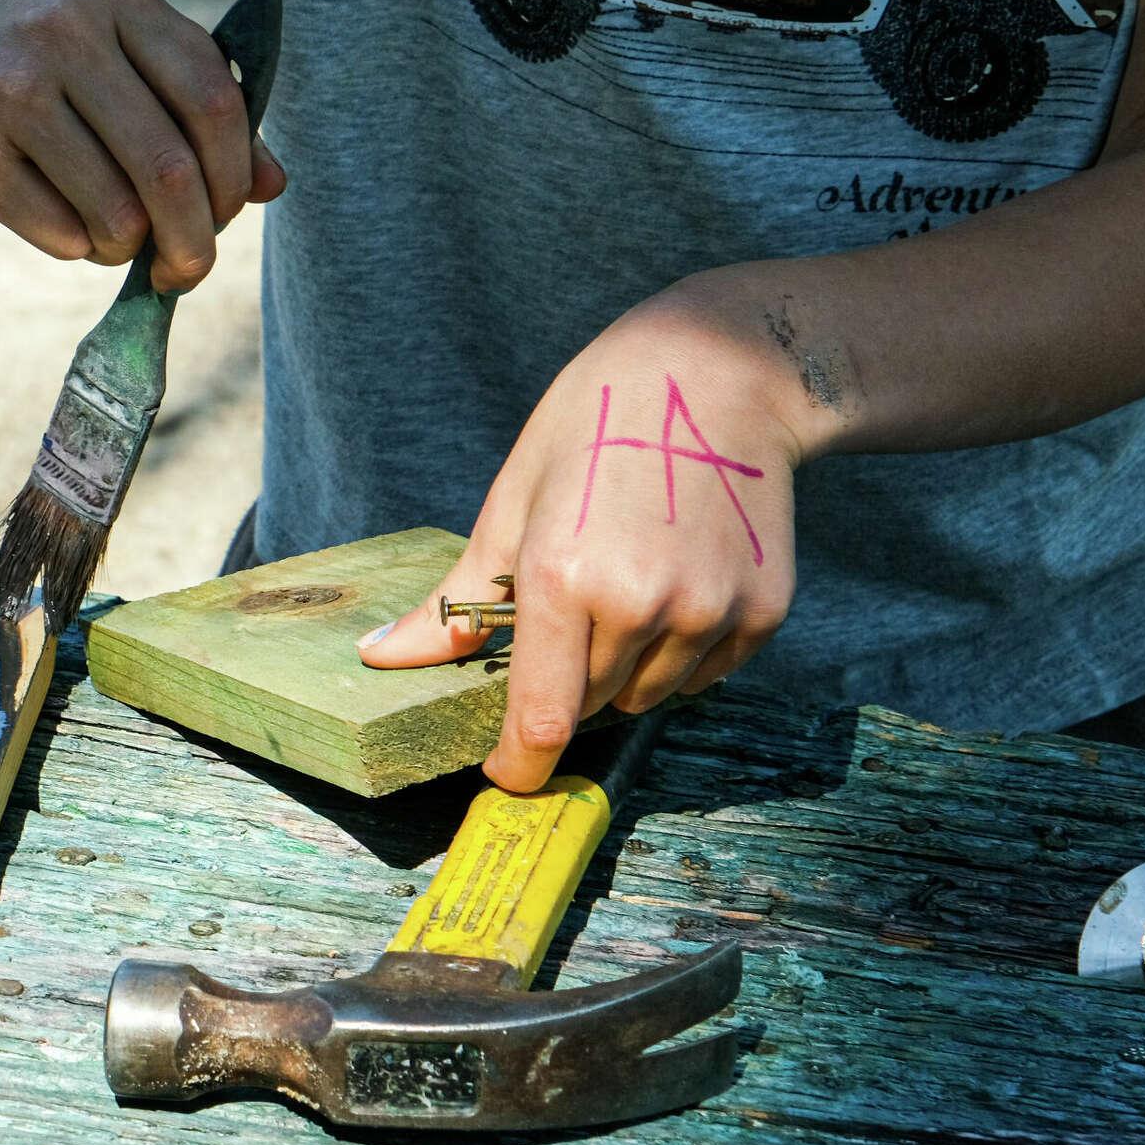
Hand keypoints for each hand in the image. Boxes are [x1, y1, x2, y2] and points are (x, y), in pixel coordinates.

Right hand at [0, 0, 283, 290]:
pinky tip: (63, 225)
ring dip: (129, 249)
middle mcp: (62, 35)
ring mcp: (8, 92)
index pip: (214, 101)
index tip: (224, 214)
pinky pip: (61, 234)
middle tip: (188, 269)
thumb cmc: (22, 52)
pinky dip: (79, 248)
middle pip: (171, 169)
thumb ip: (191, 106)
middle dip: (194, 241)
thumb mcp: (108, 49)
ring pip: (117, 213)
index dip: (232, 177)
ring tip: (115, 239)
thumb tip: (273, 184)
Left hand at [359, 295, 802, 791]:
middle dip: (568, 680)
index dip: (520, 763)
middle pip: (590, 705)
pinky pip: (704, 674)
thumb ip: (456, 597)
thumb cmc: (596, 424)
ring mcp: (707, 610)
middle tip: (576, 602)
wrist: (719, 371)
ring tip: (632, 577)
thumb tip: (382, 657)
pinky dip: (683, 650)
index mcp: (561, 575)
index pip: (542, 719)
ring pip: (647, 694)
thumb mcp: (513, 499)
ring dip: (627, 666)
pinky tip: (680, 576)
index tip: (507, 773)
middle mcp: (638, 603)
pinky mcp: (762, 611)